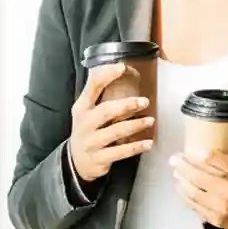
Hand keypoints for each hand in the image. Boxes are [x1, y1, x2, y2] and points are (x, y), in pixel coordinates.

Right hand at [69, 63, 155, 182]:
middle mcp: (85, 123)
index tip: (122, 67)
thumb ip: (98, 95)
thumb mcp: (86, 111)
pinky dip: (136, 147)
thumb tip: (119, 71)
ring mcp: (91, 142)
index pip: (92, 86)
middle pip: (106, 111)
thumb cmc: (87, 130)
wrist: (76, 160)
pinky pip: (120, 152)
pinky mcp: (99, 158)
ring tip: (150, 121)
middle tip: (144, 101)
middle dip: (127, 105)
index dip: (107, 75)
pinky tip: (148, 143)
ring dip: (135, 125)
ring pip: (116, 132)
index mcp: (82, 107)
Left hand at [170, 150, 227, 228]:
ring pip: (191, 197)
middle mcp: (220, 200)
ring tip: (177, 176)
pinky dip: (187, 199)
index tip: (179, 156)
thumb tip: (204, 154)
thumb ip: (226, 162)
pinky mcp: (215, 222)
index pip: (201, 171)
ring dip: (181, 185)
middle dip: (181, 172)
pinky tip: (184, 191)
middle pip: (193, 183)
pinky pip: (196, 209)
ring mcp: (216, 213)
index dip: (187, 163)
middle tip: (174, 163)